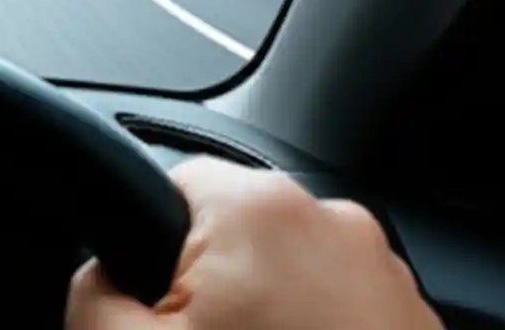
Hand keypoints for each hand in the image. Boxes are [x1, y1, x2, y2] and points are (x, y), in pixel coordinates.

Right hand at [67, 157, 443, 329]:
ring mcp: (385, 275)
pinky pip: (335, 312)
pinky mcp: (412, 323)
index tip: (157, 318)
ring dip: (264, 321)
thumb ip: (91, 292)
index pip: (167, 187)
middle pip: (227, 238)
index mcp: (258, 209)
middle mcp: (333, 222)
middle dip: (207, 295)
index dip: (145, 256)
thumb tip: (99, 275)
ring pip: (284, 278)